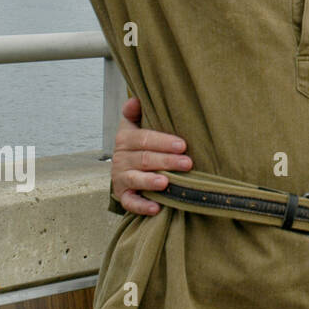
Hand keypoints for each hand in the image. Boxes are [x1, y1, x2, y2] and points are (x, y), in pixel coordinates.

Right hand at [112, 97, 193, 215]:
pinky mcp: (123, 195)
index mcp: (126, 139)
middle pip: (144, 159)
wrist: (125, 167)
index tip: (182, 144)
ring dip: (151, 181)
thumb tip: (135, 99)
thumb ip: (135, 113)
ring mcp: (120, 178)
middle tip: (187, 163)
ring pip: (135, 179)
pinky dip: (141, 206)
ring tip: (166, 182)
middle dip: (166, 161)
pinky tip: (156, 208)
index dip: (163, 142)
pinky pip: (130, 202)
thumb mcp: (135, 125)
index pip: (144, 139)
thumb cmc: (140, 143)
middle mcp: (121, 158)